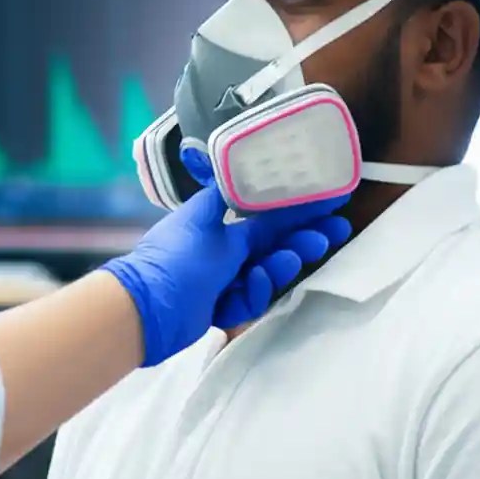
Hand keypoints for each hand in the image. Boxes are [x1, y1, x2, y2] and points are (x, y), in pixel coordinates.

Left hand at [102, 185, 349, 366]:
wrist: (147, 309)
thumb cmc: (177, 259)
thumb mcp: (208, 223)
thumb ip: (235, 204)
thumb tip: (245, 169)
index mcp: (216, 224)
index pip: (265, 216)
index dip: (298, 212)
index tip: (332, 205)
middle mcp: (220, 250)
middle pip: (270, 246)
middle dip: (301, 240)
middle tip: (333, 235)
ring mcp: (220, 281)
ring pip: (264, 274)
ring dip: (278, 267)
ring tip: (291, 259)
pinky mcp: (219, 308)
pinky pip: (247, 300)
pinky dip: (252, 294)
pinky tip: (253, 285)